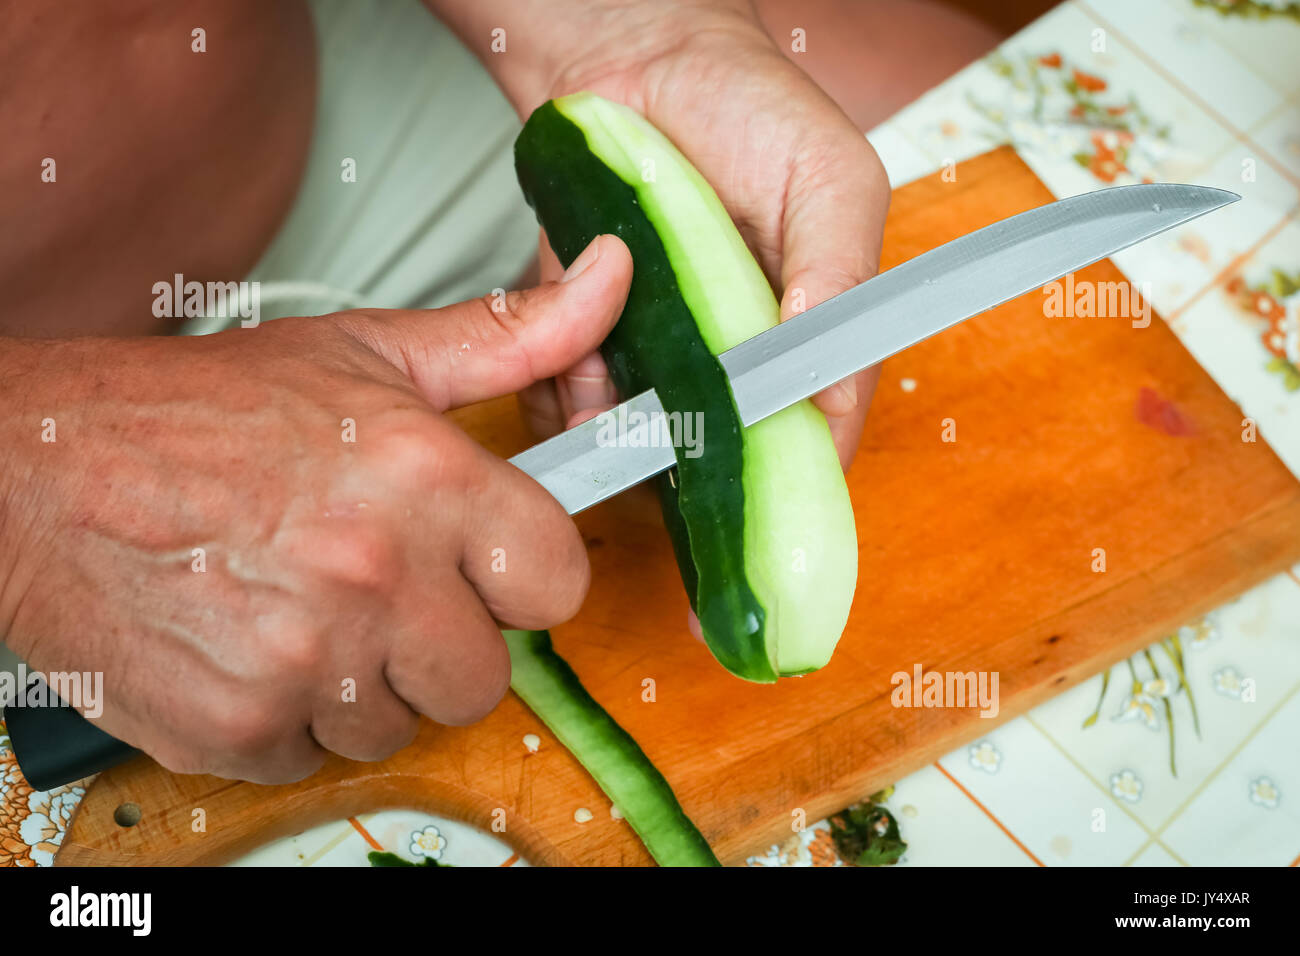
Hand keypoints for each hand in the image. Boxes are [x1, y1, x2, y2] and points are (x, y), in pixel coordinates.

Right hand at [0, 235, 631, 783]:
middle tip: (382, 588)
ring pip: (404, 725)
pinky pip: (318, 757)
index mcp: (424, 478)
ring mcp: (306, 661)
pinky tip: (253, 646)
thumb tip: (613, 278)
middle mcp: (375, 575)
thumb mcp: (369, 353)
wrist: (36, 469)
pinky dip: (293, 718)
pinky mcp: (239, 727)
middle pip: (487, 675)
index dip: (526, 576)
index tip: (490, 565)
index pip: (560, 580)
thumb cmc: (203, 412)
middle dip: (445, 642)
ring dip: (368, 685)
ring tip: (307, 610)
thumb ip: (509, 335)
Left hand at [497, 1, 889, 466]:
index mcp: (810, 332)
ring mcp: (668, 358)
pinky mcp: (599, 343)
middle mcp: (739, 360)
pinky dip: (568, 390)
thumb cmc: (747, 107)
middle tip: (657, 419)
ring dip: (618, 421)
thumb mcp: (826, 177)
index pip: (815, 434)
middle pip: (722, 460)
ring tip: (604, 360)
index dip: (790, 477)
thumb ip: (839, 276)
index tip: (753, 495)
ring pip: (642, 444)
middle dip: (685, 455)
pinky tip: (572, 348)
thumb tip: (832, 387)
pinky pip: (579, 404)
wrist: (633, 61)